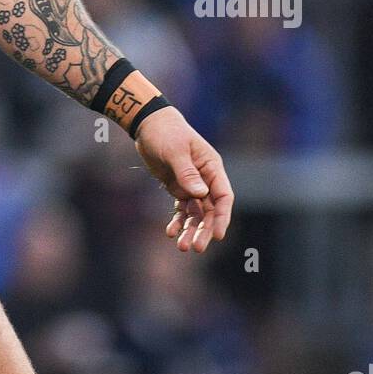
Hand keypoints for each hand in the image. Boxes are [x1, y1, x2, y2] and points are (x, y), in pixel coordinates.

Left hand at [133, 105, 233, 253]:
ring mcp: (192, 185)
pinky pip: (182, 210)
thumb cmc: (165, 132)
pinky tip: (170, 232)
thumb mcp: (175, 151)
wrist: (148, 125)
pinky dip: (178, 221)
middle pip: (210, 210)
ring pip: (196, 214)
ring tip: (181, 247)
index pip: (223, 196)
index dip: (222, 217)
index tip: (218, 235)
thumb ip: (187, 172)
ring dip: (190, 230)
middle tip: (195, 248)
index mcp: (211, 167)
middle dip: (205, 230)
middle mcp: (205, 179)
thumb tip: (201, 194)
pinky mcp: (179, 188)